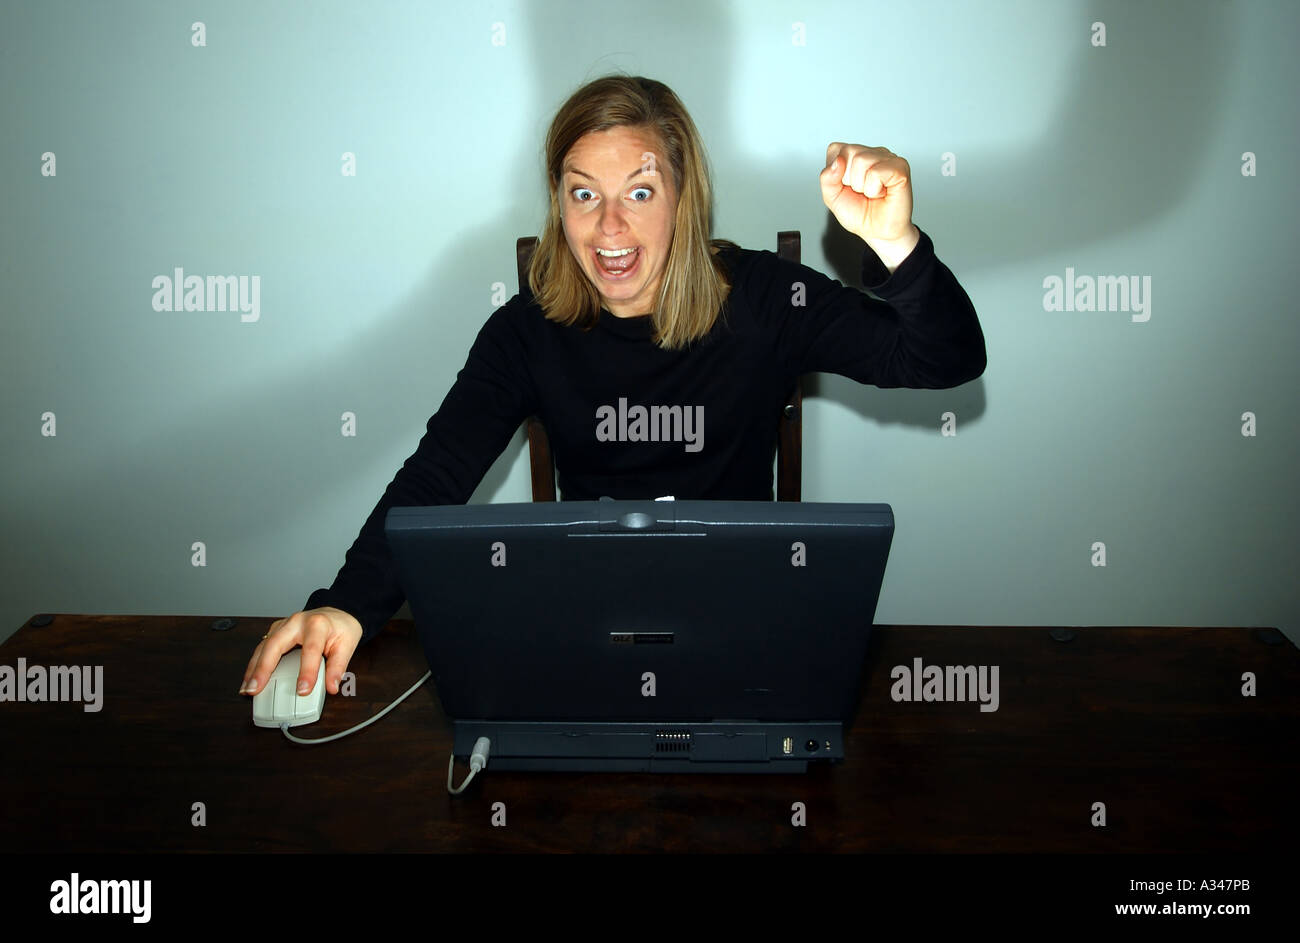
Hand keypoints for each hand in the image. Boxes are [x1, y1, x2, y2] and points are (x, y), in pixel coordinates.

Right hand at [239, 606, 362, 697]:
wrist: (337, 614)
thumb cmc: (341, 629)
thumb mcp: (347, 646)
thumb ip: (338, 667)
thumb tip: (331, 687)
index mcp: (317, 625)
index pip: (310, 650)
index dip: (306, 672)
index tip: (303, 691)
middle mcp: (296, 622)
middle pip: (275, 644)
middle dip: (264, 668)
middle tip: (255, 689)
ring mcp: (283, 625)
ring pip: (263, 646)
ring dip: (253, 668)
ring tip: (247, 689)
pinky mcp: (276, 631)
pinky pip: (262, 647)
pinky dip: (254, 664)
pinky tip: (249, 679)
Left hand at [820, 142, 918, 264]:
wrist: (878, 233)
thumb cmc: (859, 214)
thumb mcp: (832, 197)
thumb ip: (827, 178)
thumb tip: (839, 161)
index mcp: (855, 155)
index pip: (835, 149)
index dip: (835, 173)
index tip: (847, 187)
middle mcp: (872, 152)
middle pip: (849, 152)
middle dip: (850, 180)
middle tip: (862, 192)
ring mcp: (887, 157)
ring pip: (862, 160)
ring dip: (862, 186)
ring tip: (872, 193)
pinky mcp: (900, 167)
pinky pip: (876, 172)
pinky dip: (874, 189)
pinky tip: (882, 193)